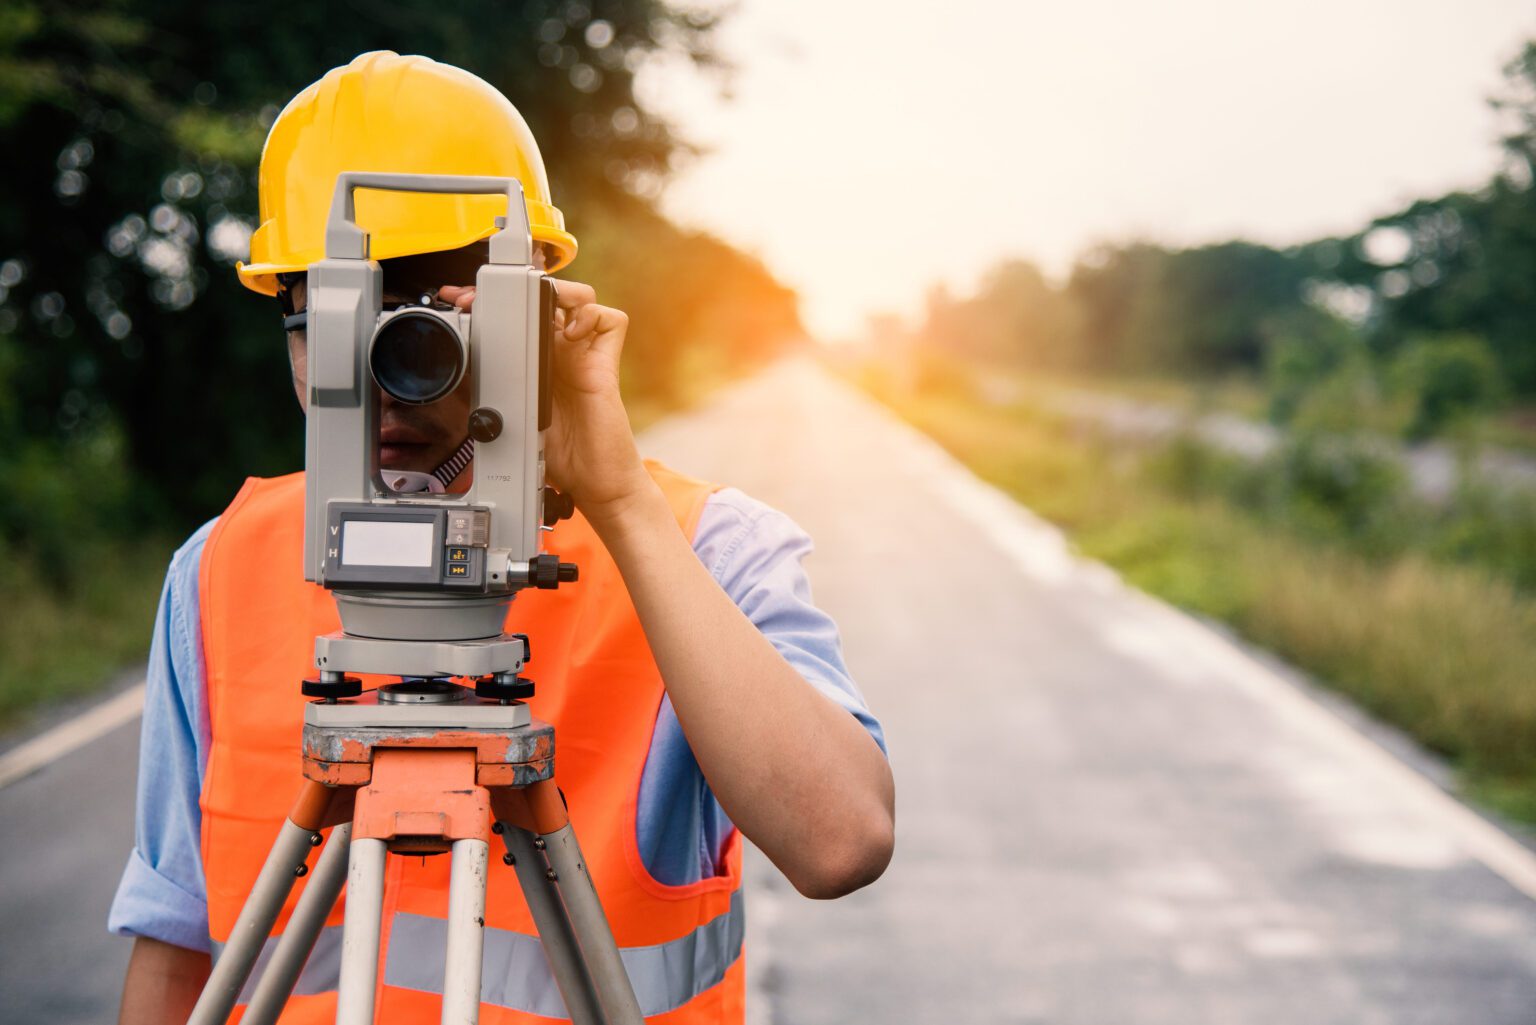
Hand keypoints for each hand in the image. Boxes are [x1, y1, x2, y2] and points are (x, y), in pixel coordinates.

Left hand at [437, 279, 654, 527]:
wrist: (593, 482)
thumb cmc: (559, 457)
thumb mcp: (510, 417)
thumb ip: (493, 390)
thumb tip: (464, 366)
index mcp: (536, 362)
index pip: (516, 315)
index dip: (491, 301)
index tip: (462, 299)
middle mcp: (562, 353)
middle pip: (549, 296)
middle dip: (518, 286)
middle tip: (485, 298)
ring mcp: (585, 356)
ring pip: (581, 297)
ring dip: (561, 293)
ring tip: (540, 311)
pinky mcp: (607, 364)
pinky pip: (610, 319)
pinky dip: (590, 316)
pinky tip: (571, 335)